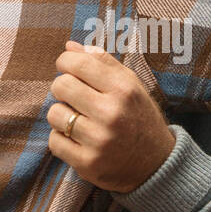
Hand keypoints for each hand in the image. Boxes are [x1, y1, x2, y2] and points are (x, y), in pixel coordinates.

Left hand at [47, 40, 175, 193]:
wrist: (156, 165)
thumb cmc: (139, 118)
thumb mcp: (131, 85)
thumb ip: (102, 62)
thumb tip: (69, 46)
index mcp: (124, 89)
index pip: (77, 63)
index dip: (65, 61)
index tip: (68, 68)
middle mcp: (111, 113)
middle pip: (60, 86)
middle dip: (62, 88)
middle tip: (73, 96)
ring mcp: (99, 140)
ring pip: (54, 114)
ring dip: (61, 115)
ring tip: (77, 119)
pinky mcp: (88, 163)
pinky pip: (54, 142)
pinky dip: (61, 139)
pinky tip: (78, 139)